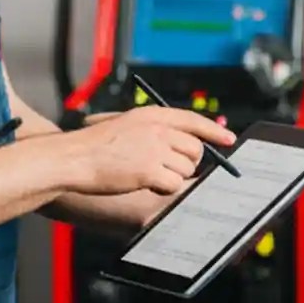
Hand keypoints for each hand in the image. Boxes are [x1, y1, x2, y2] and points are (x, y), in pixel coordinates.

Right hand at [66, 107, 235, 195]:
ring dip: (172, 177)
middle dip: (188, 163)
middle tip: (167, 169)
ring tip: (147, 174)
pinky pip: (173, 185)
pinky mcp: (150, 170)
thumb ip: (155, 131)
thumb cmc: (95, 147)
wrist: (74, 158)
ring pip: (186, 169)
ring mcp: (154, 149)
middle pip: (195, 149)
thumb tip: (185, 145)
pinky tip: (144, 183)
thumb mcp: (127, 125)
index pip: (192, 120)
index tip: (229, 139)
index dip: (213, 130)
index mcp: (151, 114)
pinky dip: (163, 188)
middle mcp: (157, 128)